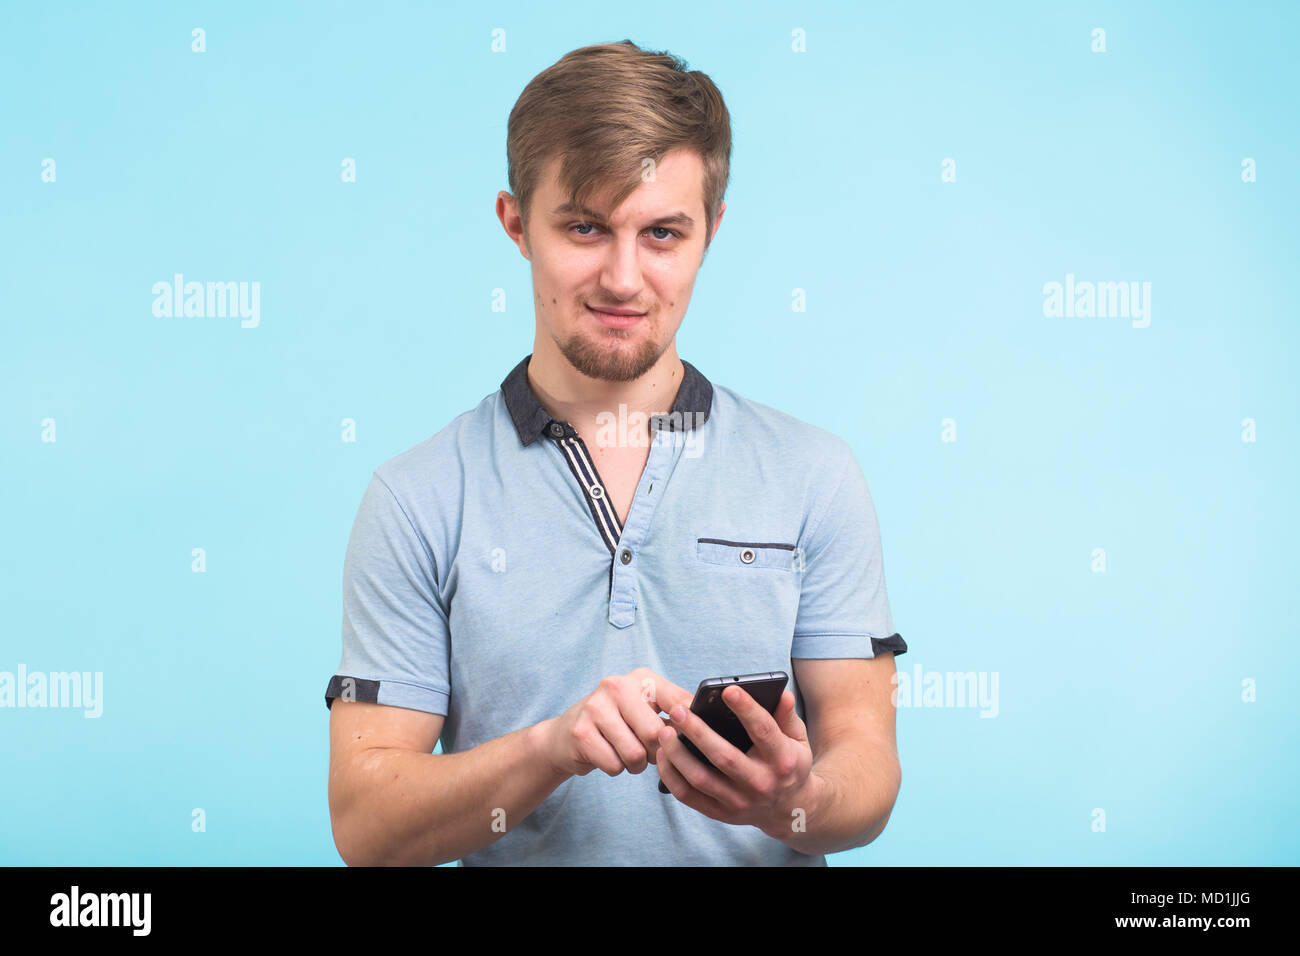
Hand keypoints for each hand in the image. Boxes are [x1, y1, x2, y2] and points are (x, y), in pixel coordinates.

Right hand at [539, 667, 692, 777]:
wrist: (565, 736)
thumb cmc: (617, 725)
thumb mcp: (645, 710)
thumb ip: (672, 715)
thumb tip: (705, 730)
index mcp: (642, 678)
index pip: (680, 702)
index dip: (688, 728)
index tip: (687, 741)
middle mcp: (617, 685)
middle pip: (657, 734)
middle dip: (656, 753)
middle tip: (647, 751)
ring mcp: (596, 707)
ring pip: (635, 754)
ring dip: (635, 765)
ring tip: (626, 754)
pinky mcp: (581, 731)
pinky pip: (614, 765)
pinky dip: (616, 768)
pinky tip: (608, 755)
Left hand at [656, 686, 815, 835]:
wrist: (788, 810)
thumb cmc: (789, 763)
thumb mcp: (798, 740)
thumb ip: (787, 717)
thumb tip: (783, 694)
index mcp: (783, 760)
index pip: (763, 731)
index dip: (747, 709)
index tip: (727, 690)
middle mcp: (761, 783)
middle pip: (724, 757)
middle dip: (698, 732)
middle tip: (678, 710)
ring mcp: (739, 802)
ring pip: (701, 779)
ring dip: (678, 754)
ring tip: (664, 731)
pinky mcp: (720, 813)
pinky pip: (688, 796)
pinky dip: (671, 776)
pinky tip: (662, 754)